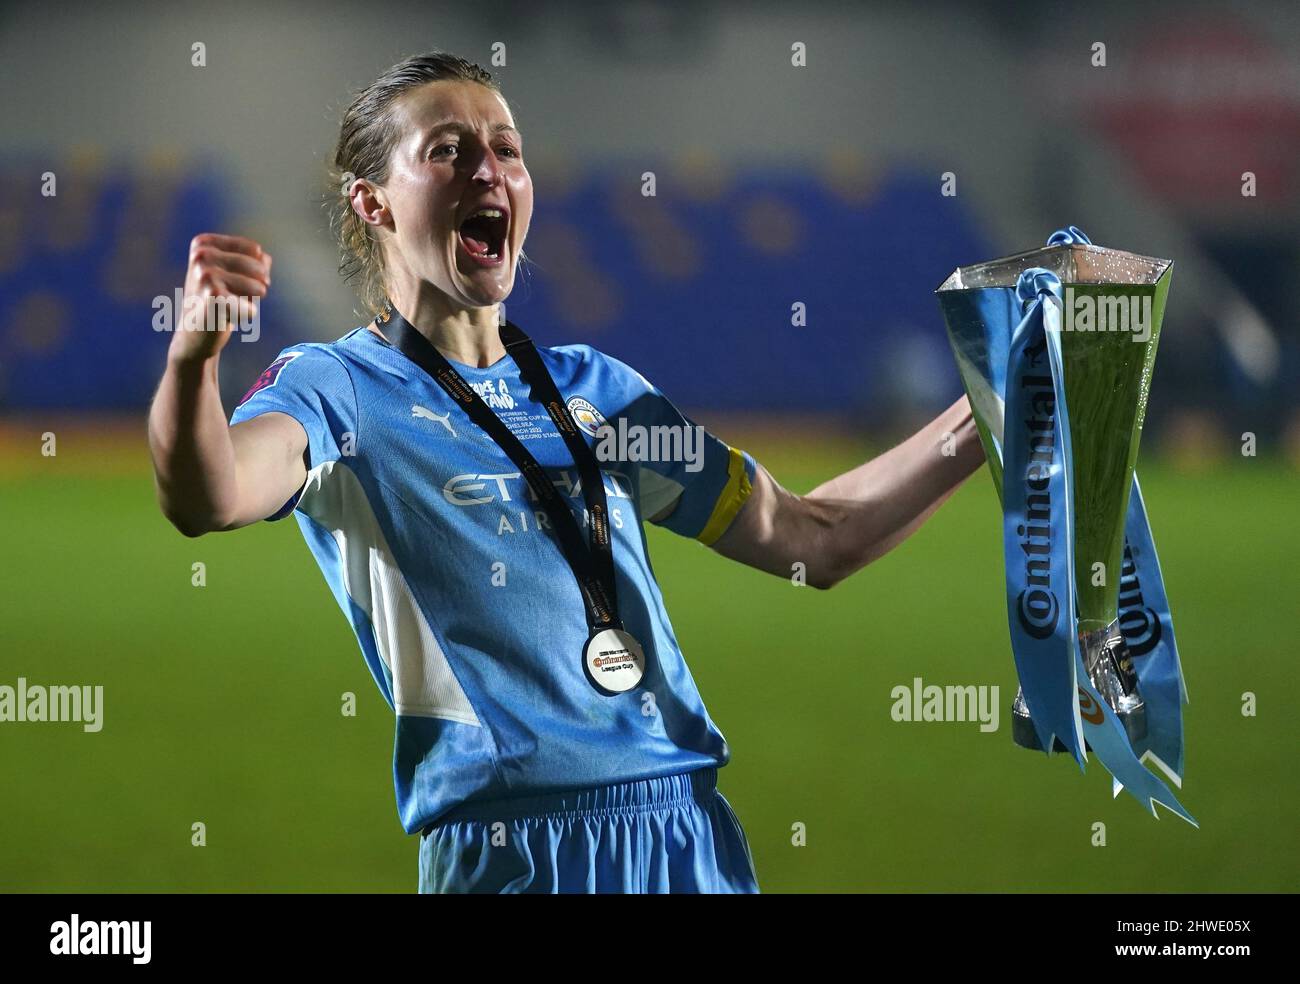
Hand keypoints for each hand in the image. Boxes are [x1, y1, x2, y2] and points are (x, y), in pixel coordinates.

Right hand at [169, 233, 271, 363]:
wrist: (193, 336)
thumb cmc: (217, 302)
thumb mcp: (234, 275)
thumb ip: (255, 261)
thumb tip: (264, 258)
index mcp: (204, 244)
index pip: (256, 251)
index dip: (255, 272)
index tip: (230, 283)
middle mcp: (202, 255)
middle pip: (260, 269)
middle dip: (254, 289)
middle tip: (229, 299)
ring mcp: (205, 274)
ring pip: (259, 287)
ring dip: (249, 302)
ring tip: (226, 307)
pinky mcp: (213, 296)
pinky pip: (252, 308)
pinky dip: (245, 316)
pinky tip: (224, 318)